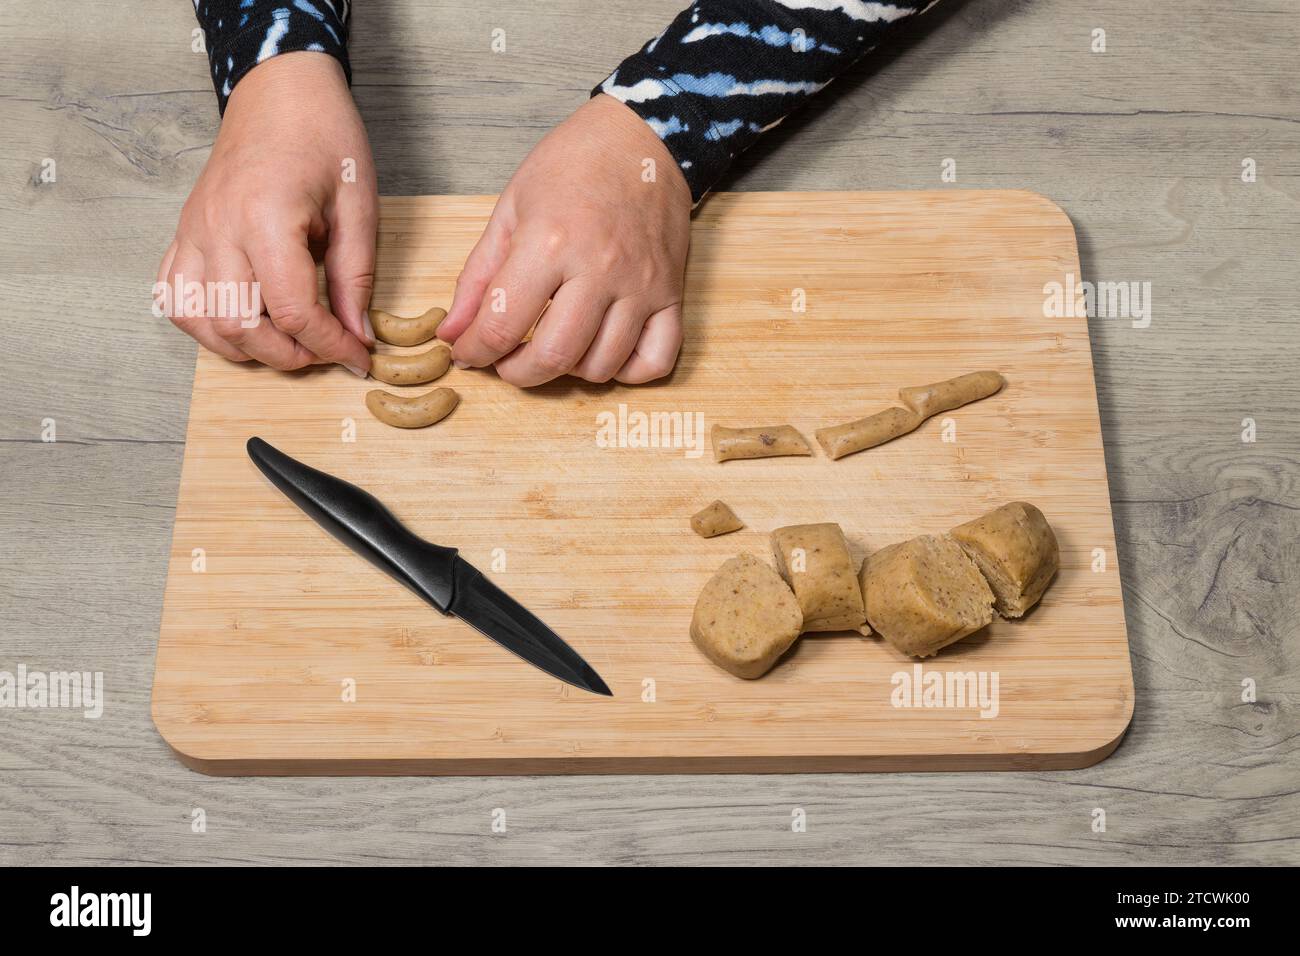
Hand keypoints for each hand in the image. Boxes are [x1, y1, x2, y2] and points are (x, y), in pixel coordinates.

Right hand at [156, 52, 374, 374]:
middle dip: (287, 355)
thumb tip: (357, 335)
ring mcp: (194, 230)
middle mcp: (219, 228)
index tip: (356, 356)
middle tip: (324, 351)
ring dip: (243, 346)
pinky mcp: (184, 231)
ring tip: (285, 340)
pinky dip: (204, 323)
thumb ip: (356, 276)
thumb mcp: (358, 205)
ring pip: (199, 320)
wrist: (280, 90)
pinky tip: (241, 320)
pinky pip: (175, 295)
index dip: (330, 346)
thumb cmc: (324, 137)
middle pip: (238, 325)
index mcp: (267, 218)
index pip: (292, 310)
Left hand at [438, 94, 690, 385]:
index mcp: (549, 242)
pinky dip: (627, 373)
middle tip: (506, 361)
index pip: (502, 325)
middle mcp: (599, 269)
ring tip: (553, 348)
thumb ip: (479, 276)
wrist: (643, 138)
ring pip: (601, 367)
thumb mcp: (511, 208)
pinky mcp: (672, 295)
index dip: (475, 351)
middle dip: (517, 373)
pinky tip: (604, 353)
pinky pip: (655, 360)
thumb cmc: (573, 165)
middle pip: (553, 357)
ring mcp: (641, 286)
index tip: (469, 352)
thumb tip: (452, 331)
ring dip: (568, 374)